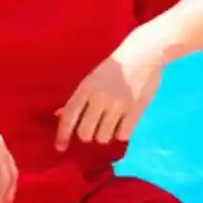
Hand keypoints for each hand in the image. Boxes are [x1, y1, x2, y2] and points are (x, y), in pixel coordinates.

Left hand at [56, 32, 165, 150]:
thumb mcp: (91, 79)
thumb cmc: (114, 67)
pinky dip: (121, 133)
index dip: (62, 134)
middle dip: (88, 134)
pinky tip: (123, 124)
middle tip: (94, 128)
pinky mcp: (135, 110)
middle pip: (85, 133)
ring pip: (103, 137)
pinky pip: (123, 135)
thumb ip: (78, 99)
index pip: (69, 116)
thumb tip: (59, 115)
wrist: (143, 53)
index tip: (60, 148)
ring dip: (105, 135)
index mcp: (86, 88)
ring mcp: (118, 105)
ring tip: (110, 125)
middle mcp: (100, 98)